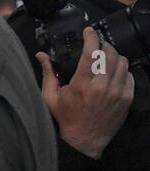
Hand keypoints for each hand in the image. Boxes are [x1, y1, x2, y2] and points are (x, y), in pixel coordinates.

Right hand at [37, 26, 133, 158]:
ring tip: (106, 58)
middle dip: (103, 45)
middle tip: (97, 46)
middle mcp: (102, 85)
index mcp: (82, 83)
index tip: (89, 31)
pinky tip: (114, 73)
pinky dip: (123, 71)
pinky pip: (129, 76)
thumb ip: (48, 73)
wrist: (84, 140)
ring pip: (122, 62)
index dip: (91, 36)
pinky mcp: (126, 99)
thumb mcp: (50, 96)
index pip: (91, 51)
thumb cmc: (66, 118)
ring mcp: (116, 92)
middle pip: (109, 53)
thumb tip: (41, 55)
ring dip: (114, 56)